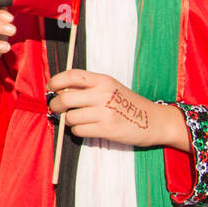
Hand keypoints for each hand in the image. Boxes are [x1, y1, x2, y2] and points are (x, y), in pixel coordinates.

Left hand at [48, 70, 182, 148]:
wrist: (155, 121)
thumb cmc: (128, 103)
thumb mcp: (110, 87)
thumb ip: (88, 87)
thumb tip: (58, 91)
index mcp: (103, 80)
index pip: (71, 75)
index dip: (55, 81)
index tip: (51, 88)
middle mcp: (103, 94)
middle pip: (65, 99)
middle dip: (56, 105)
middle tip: (57, 108)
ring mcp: (105, 112)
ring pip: (70, 117)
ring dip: (68, 121)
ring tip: (77, 120)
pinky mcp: (107, 129)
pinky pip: (78, 130)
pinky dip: (77, 131)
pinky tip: (86, 128)